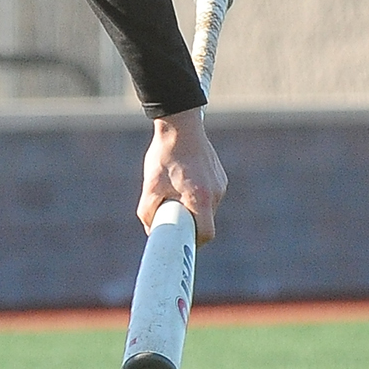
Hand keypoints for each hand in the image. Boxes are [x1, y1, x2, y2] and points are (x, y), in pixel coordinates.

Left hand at [138, 107, 226, 244]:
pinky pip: (210, 194)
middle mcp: (215, 194)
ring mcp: (220, 184)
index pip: (206, 234)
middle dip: (190, 223)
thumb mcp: (150, 186)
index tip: (183, 241)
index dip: (194, 242)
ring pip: (207, 207)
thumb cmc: (164, 156)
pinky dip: (197, 194)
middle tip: (172, 215)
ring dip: (193, 206)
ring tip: (175, 192)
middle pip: (206, 221)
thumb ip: (148, 212)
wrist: (179, 126)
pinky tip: (183, 181)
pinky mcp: (220, 176)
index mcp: (200, 200)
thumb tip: (151, 230)